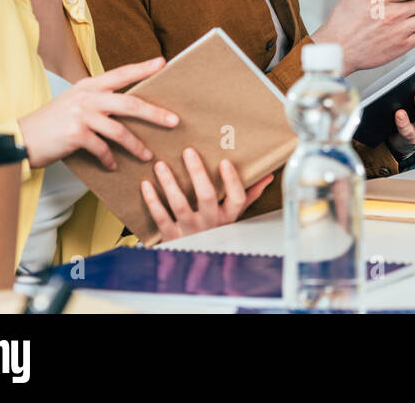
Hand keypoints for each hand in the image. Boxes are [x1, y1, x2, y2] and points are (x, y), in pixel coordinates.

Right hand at [18, 57, 177, 168]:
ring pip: (120, 130)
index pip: (121, 73)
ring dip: (136, 146)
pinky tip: (113, 166)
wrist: (20, 138)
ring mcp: (81, 115)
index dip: (143, 68)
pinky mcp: (75, 134)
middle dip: (155, 113)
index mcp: (89, 85)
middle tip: (174, 121)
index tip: (163, 62)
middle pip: (130, 103)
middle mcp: (87, 97)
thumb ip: (98, 100)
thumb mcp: (75, 102)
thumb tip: (130, 107)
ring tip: (148, 156)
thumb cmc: (52, 122)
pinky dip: (110, 159)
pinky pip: (103, 149)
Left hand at [140, 148, 274, 241]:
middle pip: (206, 197)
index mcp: (228, 217)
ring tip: (161, 165)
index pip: (237, 199)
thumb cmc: (215, 230)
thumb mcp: (234, 215)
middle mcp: (211, 224)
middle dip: (197, 173)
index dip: (232, 181)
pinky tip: (146, 185)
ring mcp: (190, 230)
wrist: (194, 262)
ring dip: (170, 184)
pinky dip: (152, 201)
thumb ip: (249, 195)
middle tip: (188, 151)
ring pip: (180, 205)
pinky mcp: (171, 236)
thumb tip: (267, 175)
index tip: (225, 162)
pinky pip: (161, 217)